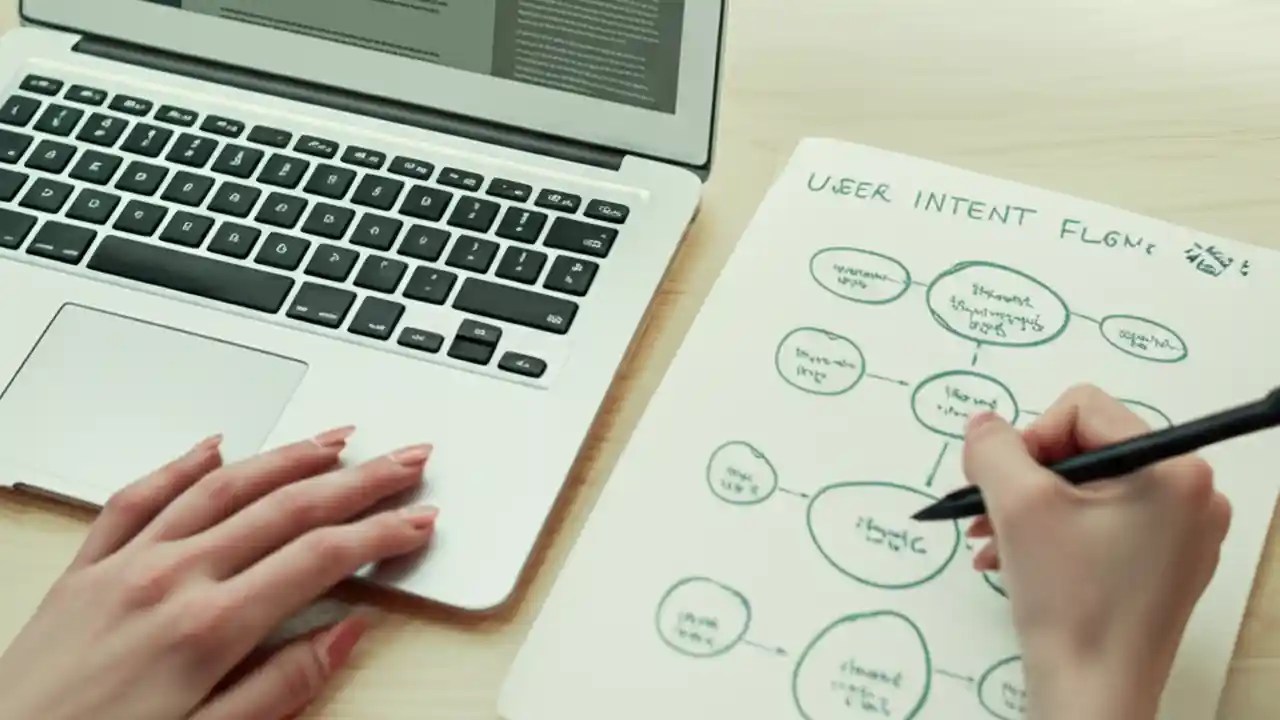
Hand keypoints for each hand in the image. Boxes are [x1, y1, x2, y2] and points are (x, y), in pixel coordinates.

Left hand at [0, 427, 437, 719]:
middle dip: (360, 478)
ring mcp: (124, 565)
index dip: (382, 533)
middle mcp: (170, 578)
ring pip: (223, 486)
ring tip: (339, 437)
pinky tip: (216, 445)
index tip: (421, 519)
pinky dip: (183, 464)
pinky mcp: (86, 568)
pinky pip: (138, 496)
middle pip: (286, 507)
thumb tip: (347, 631)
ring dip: (290, 456)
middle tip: (408, 458)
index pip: (320, 557)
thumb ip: (283, 686)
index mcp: (207, 627)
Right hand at [961, 385, 1230, 719]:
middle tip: (989, 514)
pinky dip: (1057, 533)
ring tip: (992, 541)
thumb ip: (992, 448)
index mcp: (1176, 469)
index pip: (1083, 409)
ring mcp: (1185, 533)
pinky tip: (1017, 560)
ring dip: (1033, 507)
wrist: (1093, 695)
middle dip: (1027, 479)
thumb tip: (983, 424)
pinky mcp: (1167, 564)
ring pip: (1089, 488)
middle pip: (1086, 448)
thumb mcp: (1016, 505)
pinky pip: (1104, 522)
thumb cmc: (1068, 600)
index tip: (1004, 487)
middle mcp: (1194, 495)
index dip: (1030, 439)